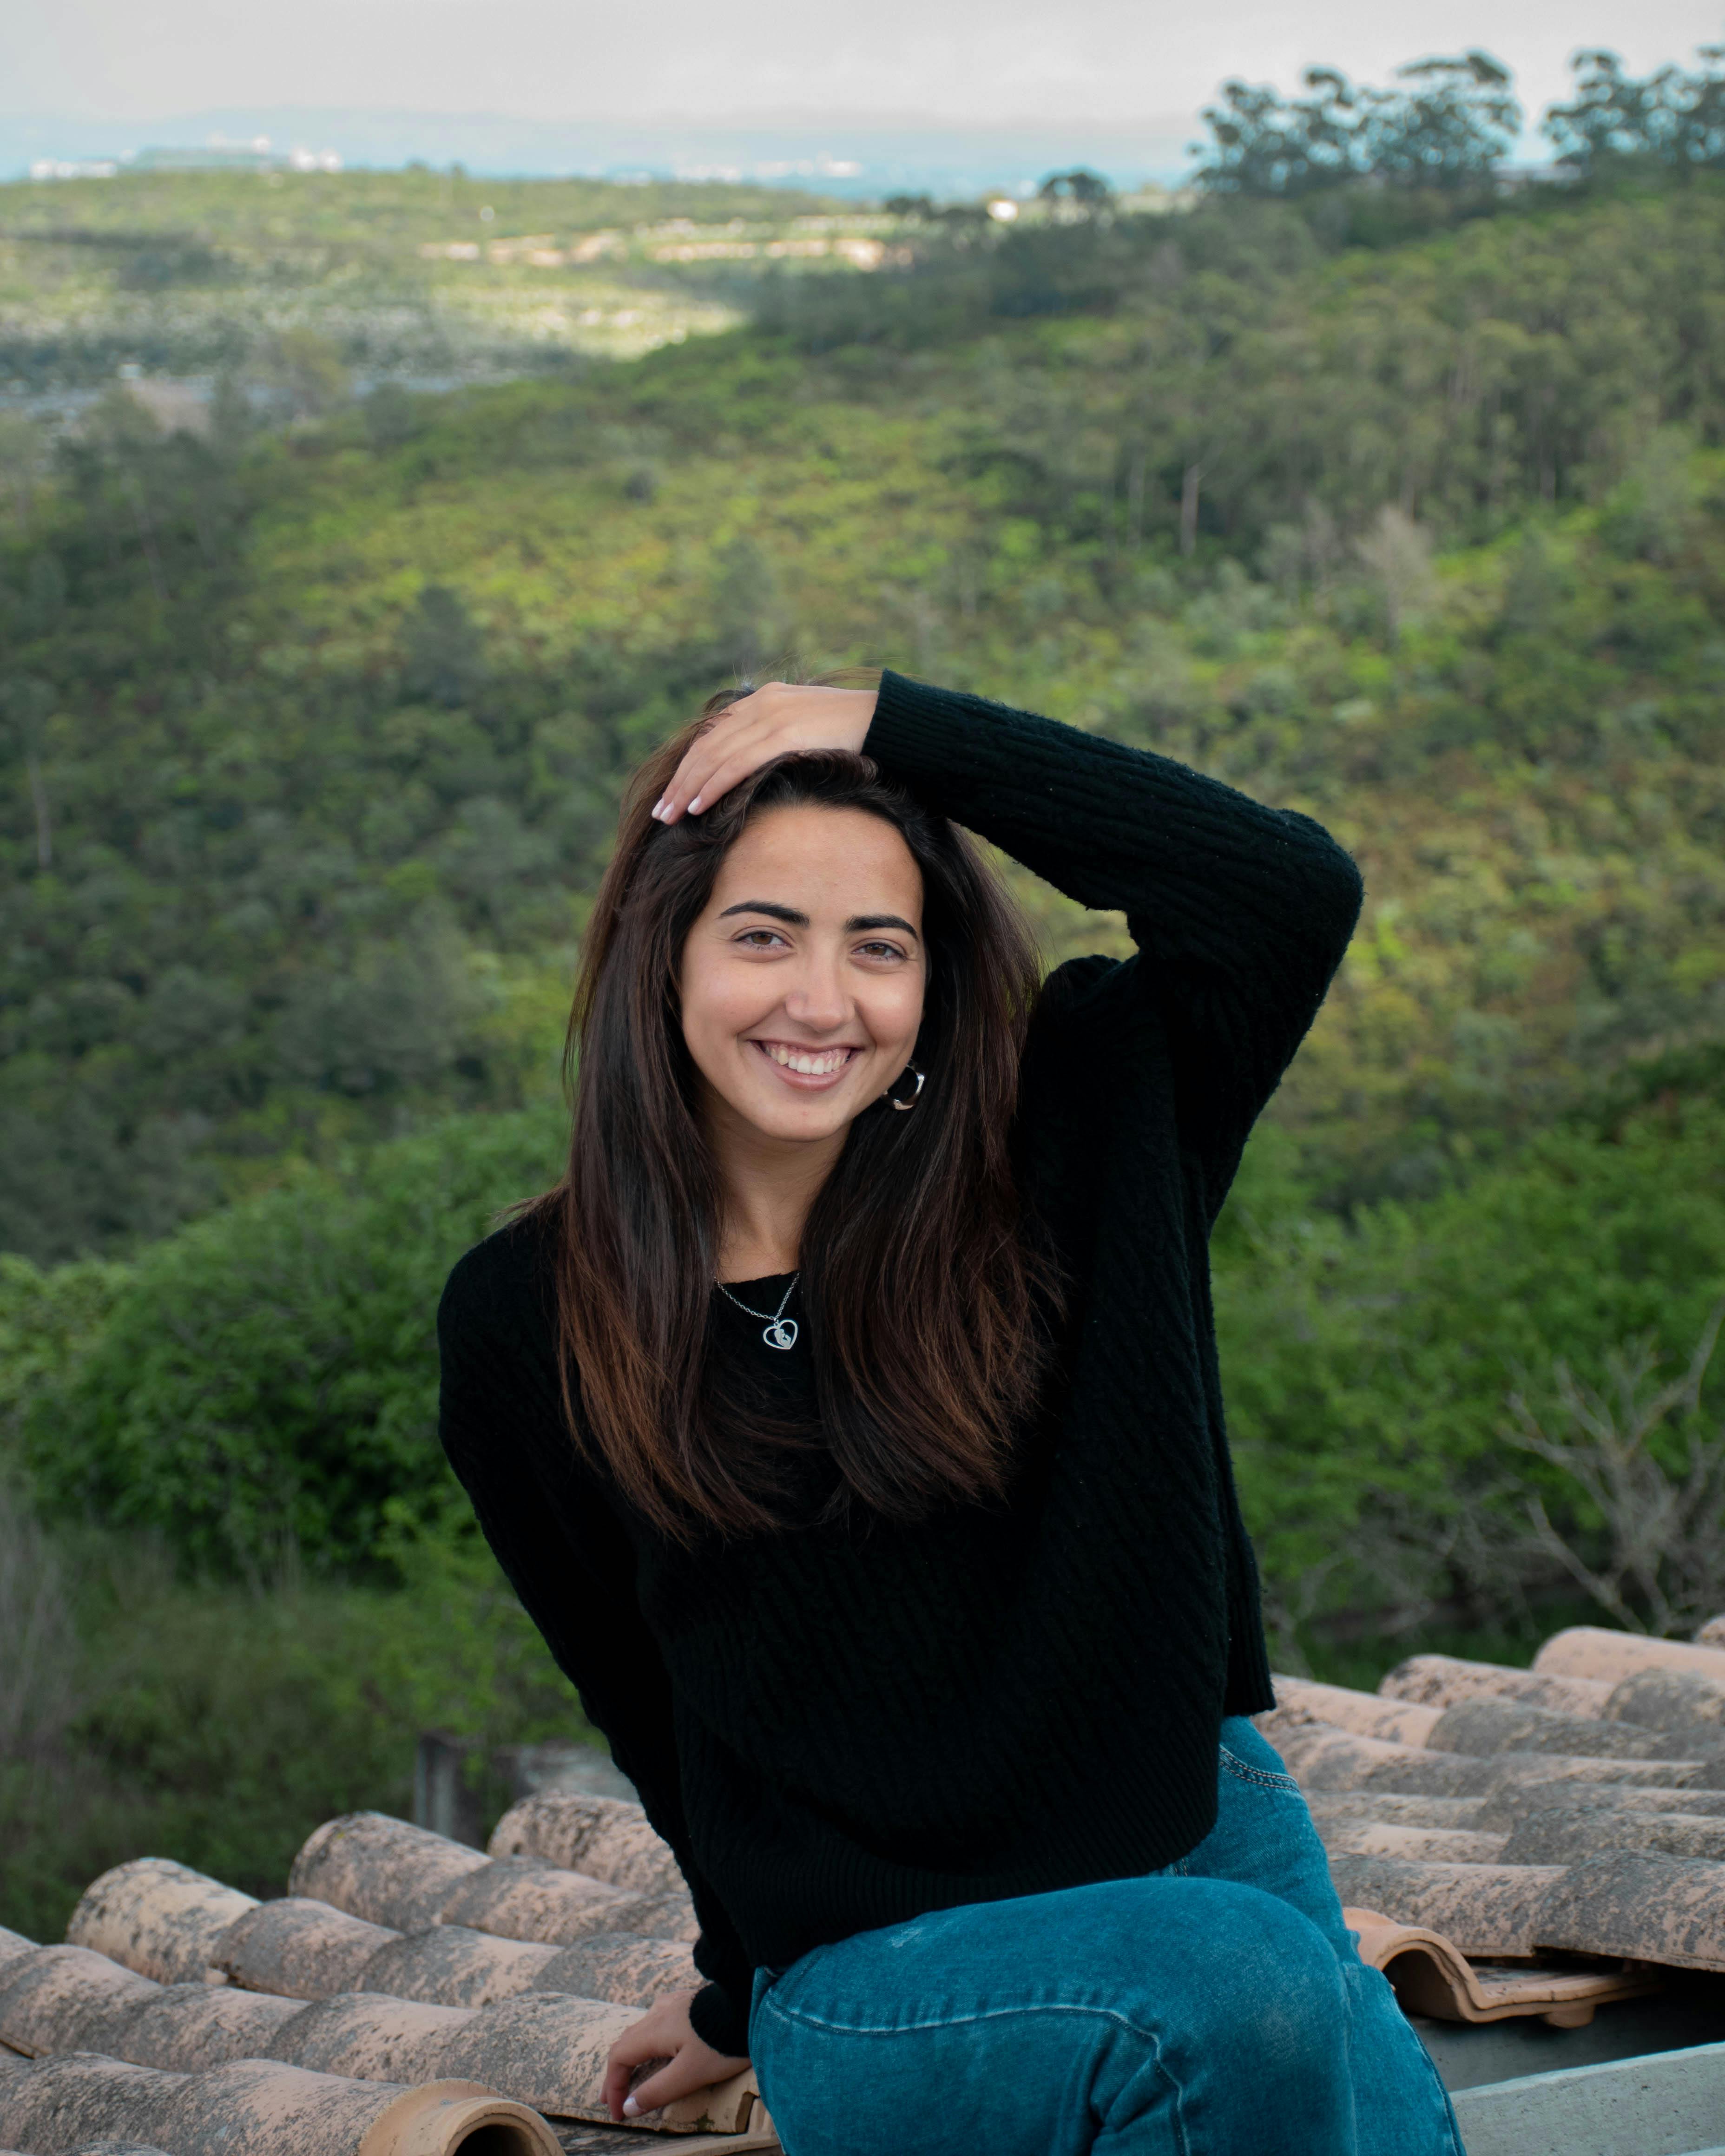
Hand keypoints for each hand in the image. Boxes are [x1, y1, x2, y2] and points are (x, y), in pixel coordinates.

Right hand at [602, 1987, 749, 2121]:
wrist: (751, 2004)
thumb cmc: (722, 2041)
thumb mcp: (690, 2074)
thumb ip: (657, 2091)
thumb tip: (629, 2106)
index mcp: (654, 2029)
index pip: (619, 2057)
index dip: (613, 2087)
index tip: (616, 2113)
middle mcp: (658, 2012)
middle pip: (626, 2043)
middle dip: (616, 2073)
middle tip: (611, 2099)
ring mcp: (673, 2003)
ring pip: (641, 2031)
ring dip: (630, 2056)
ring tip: (628, 2076)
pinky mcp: (688, 2001)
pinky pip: (656, 2022)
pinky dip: (646, 2043)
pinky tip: (655, 2047)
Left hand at [652, 681, 877, 823]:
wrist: (893, 723)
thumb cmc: (857, 737)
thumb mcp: (810, 733)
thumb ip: (781, 743)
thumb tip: (762, 774)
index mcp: (765, 699)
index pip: (715, 735)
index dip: (689, 765)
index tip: (673, 793)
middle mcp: (762, 702)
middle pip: (707, 745)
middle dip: (680, 781)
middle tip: (660, 813)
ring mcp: (773, 715)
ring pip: (715, 755)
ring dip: (688, 788)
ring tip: (670, 816)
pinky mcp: (785, 732)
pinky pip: (737, 763)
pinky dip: (713, 785)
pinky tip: (697, 806)